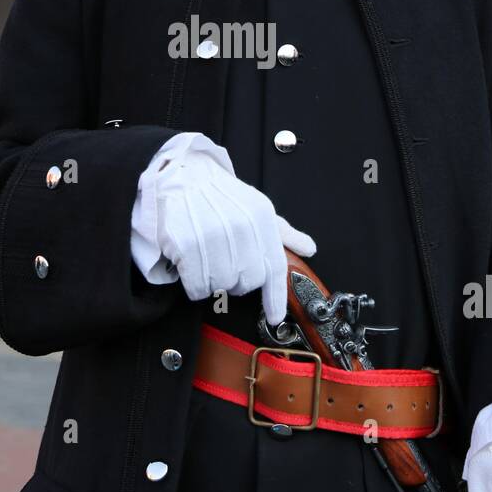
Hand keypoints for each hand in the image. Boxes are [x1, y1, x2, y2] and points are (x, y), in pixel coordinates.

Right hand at [154, 149, 315, 323]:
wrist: (181, 175)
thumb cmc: (221, 196)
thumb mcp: (257, 207)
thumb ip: (284, 232)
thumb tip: (309, 248)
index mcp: (261, 217)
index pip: (274, 267)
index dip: (275, 297)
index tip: (276, 316)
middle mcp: (240, 226)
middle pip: (246, 282)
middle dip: (237, 281)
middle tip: (226, 265)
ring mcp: (211, 235)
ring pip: (221, 286)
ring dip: (213, 282)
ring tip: (207, 261)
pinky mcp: (184, 244)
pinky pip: (196, 285)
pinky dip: (195, 284)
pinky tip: (193, 267)